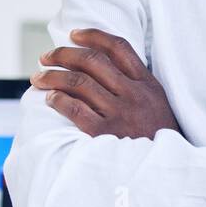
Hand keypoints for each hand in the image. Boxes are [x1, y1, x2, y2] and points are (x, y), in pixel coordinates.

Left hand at [31, 28, 180, 139]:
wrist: (166, 171)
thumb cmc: (159, 137)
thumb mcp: (159, 104)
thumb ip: (138, 85)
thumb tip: (104, 67)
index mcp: (148, 84)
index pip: (119, 47)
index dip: (93, 36)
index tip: (74, 35)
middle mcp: (134, 95)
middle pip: (92, 61)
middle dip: (63, 54)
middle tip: (46, 57)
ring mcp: (120, 114)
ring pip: (78, 83)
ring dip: (52, 76)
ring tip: (39, 78)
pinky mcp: (104, 134)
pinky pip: (73, 109)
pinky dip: (57, 100)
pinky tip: (50, 99)